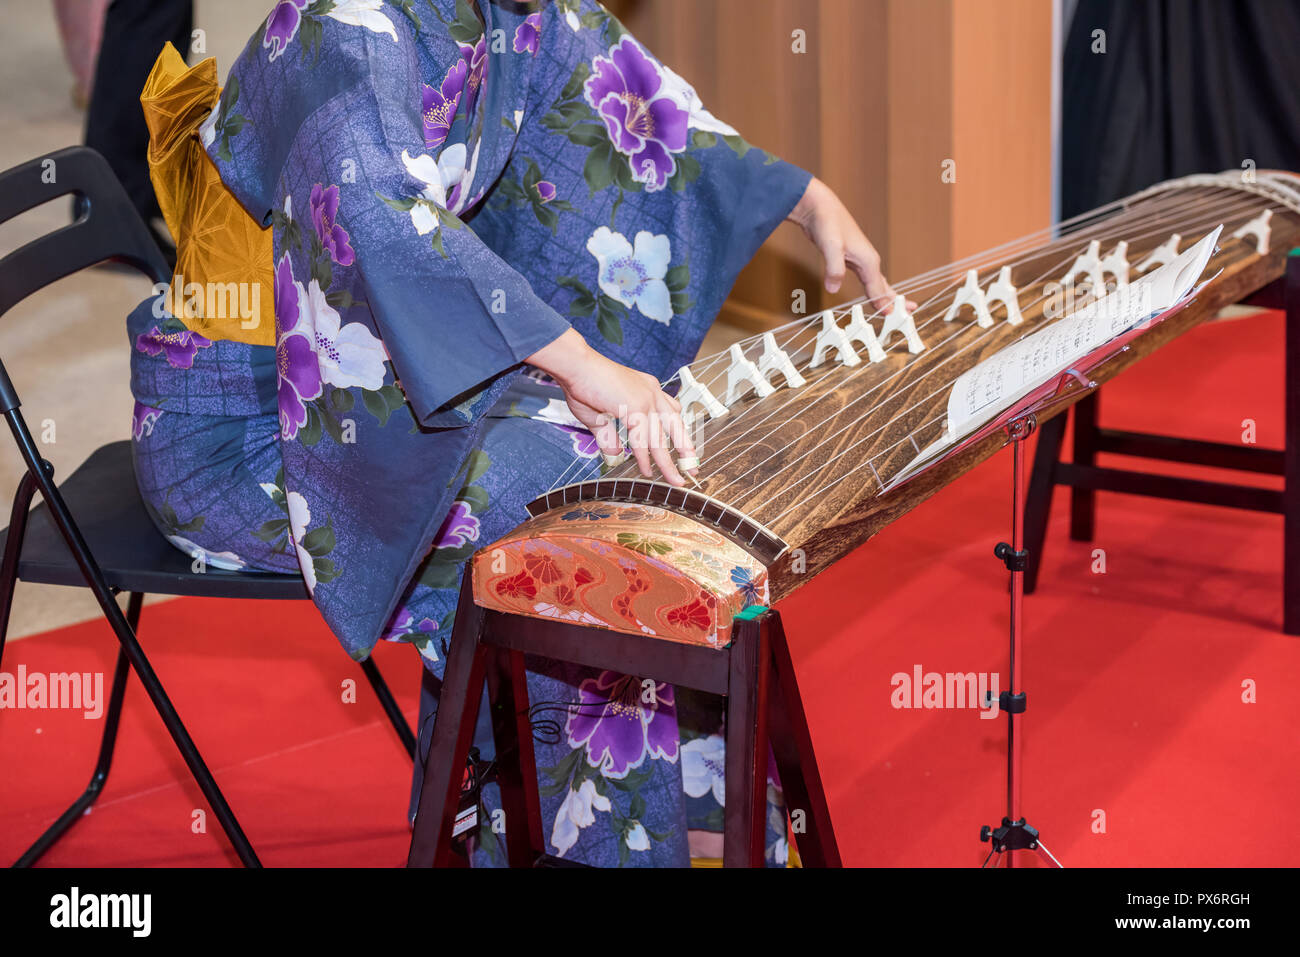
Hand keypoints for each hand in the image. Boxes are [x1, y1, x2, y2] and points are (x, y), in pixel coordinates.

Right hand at [526, 329, 696, 485]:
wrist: (576, 366)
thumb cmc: (583, 383)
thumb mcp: (599, 415)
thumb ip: (609, 437)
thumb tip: (616, 455)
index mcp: (647, 388)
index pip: (671, 411)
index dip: (678, 431)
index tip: (684, 446)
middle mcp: (652, 392)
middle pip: (676, 425)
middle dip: (686, 448)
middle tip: (692, 468)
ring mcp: (646, 399)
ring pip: (660, 438)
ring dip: (667, 463)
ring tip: (675, 480)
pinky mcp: (636, 407)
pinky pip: (642, 440)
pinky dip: (644, 459)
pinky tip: (647, 472)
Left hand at [788, 177, 915, 313]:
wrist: (820, 208)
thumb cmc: (827, 223)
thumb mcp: (830, 246)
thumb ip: (833, 267)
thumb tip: (833, 288)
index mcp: (868, 260)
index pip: (878, 289)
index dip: (884, 304)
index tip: (892, 318)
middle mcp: (868, 261)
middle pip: (885, 286)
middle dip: (897, 300)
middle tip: (911, 312)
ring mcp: (861, 260)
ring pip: (878, 283)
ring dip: (888, 296)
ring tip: (898, 306)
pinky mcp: (851, 260)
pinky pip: (868, 280)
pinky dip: (874, 290)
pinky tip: (875, 295)